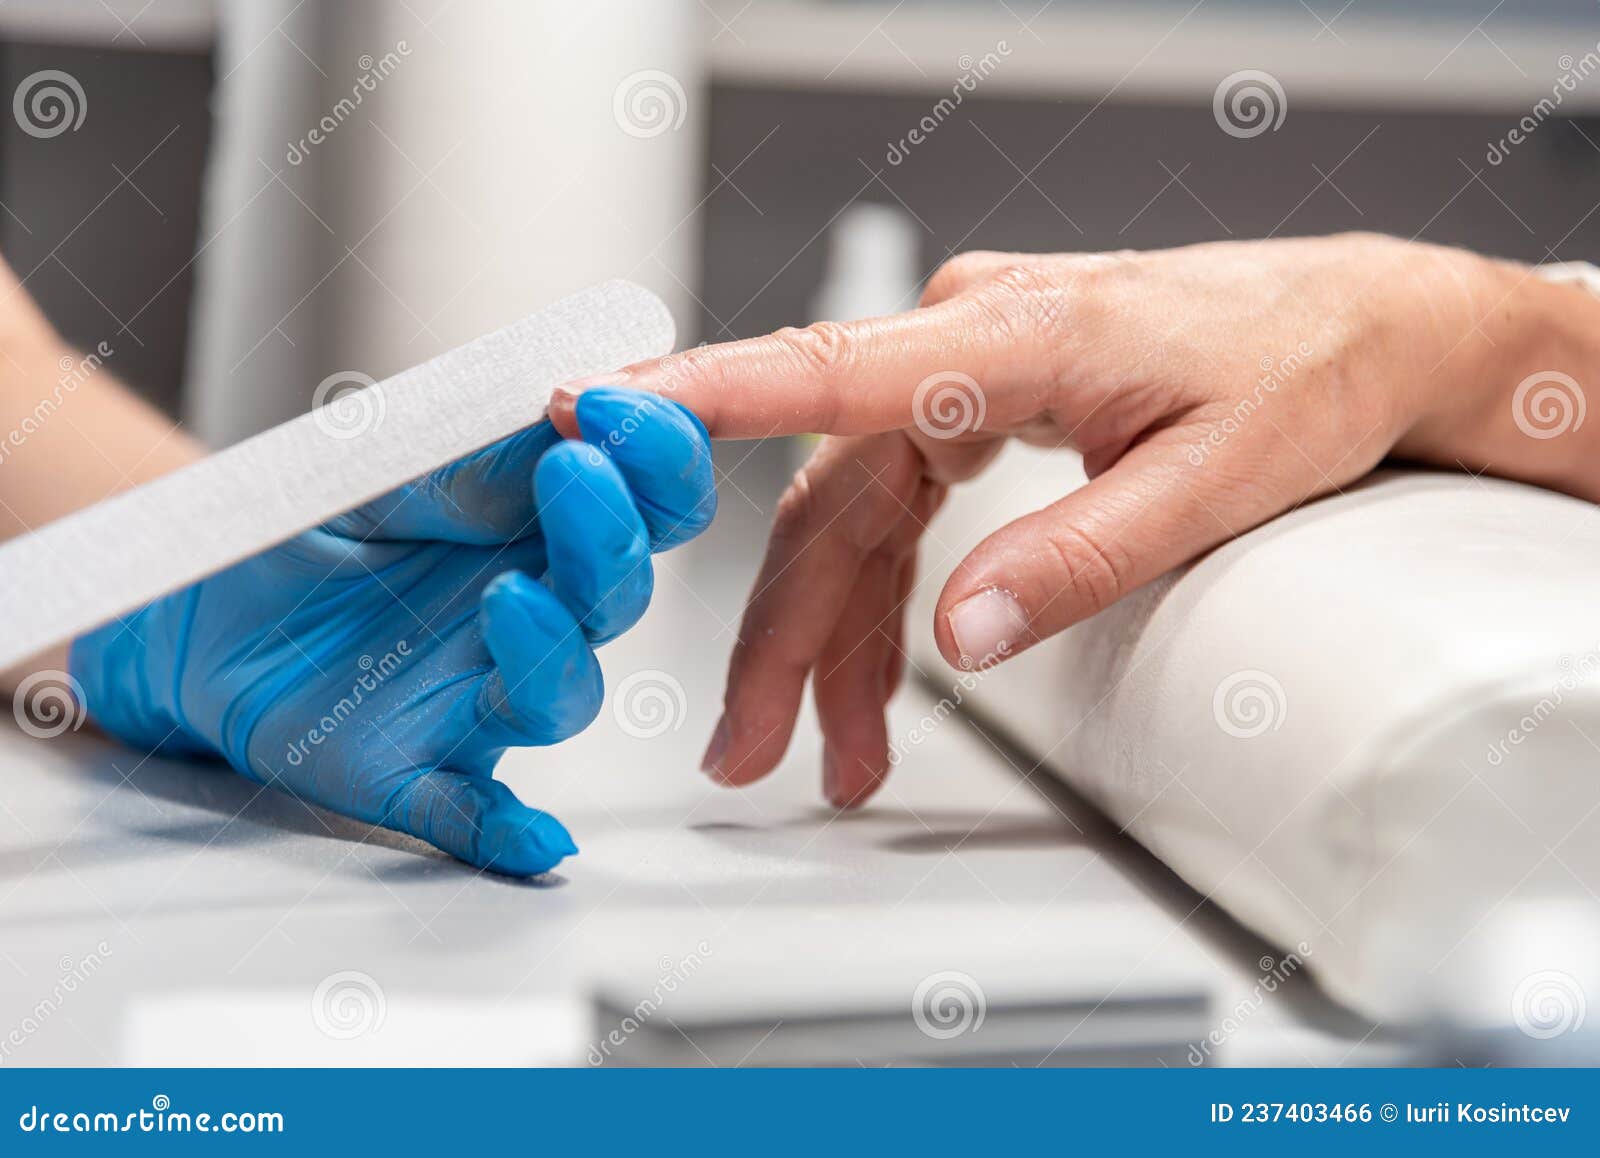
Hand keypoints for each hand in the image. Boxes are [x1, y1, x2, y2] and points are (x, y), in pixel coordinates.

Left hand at [71, 388, 714, 875]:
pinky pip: (468, 812)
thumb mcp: (382, 467)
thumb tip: (557, 428)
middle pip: (617, 593)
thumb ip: (469, 461)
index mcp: (546, 528)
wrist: (203, 606)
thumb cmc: (307, 530)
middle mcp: (537, 617)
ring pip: (561, 695)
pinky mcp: (415, 771)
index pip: (649, 495)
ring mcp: (479, 698)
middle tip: (574, 470)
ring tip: (506, 598)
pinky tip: (534, 840)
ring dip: (553, 652)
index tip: (607, 403)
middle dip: (610, 536)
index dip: (655, 455)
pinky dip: (504, 830)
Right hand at [550, 233, 1599, 806]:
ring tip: (825, 753)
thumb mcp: (1210, 483)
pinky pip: (899, 508)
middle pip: (833, 495)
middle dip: (785, 628)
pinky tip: (876, 682)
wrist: (1361, 324)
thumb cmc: (1300, 371)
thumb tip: (962, 635)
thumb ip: (1077, 559)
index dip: (706, 400)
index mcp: (1014, 338)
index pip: (832, 372)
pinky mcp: (978, 400)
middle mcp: (967, 340)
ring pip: (855, 514)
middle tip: (748, 741)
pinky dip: (885, 599)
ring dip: (834, 639)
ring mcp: (966, 368)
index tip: (603, 415)